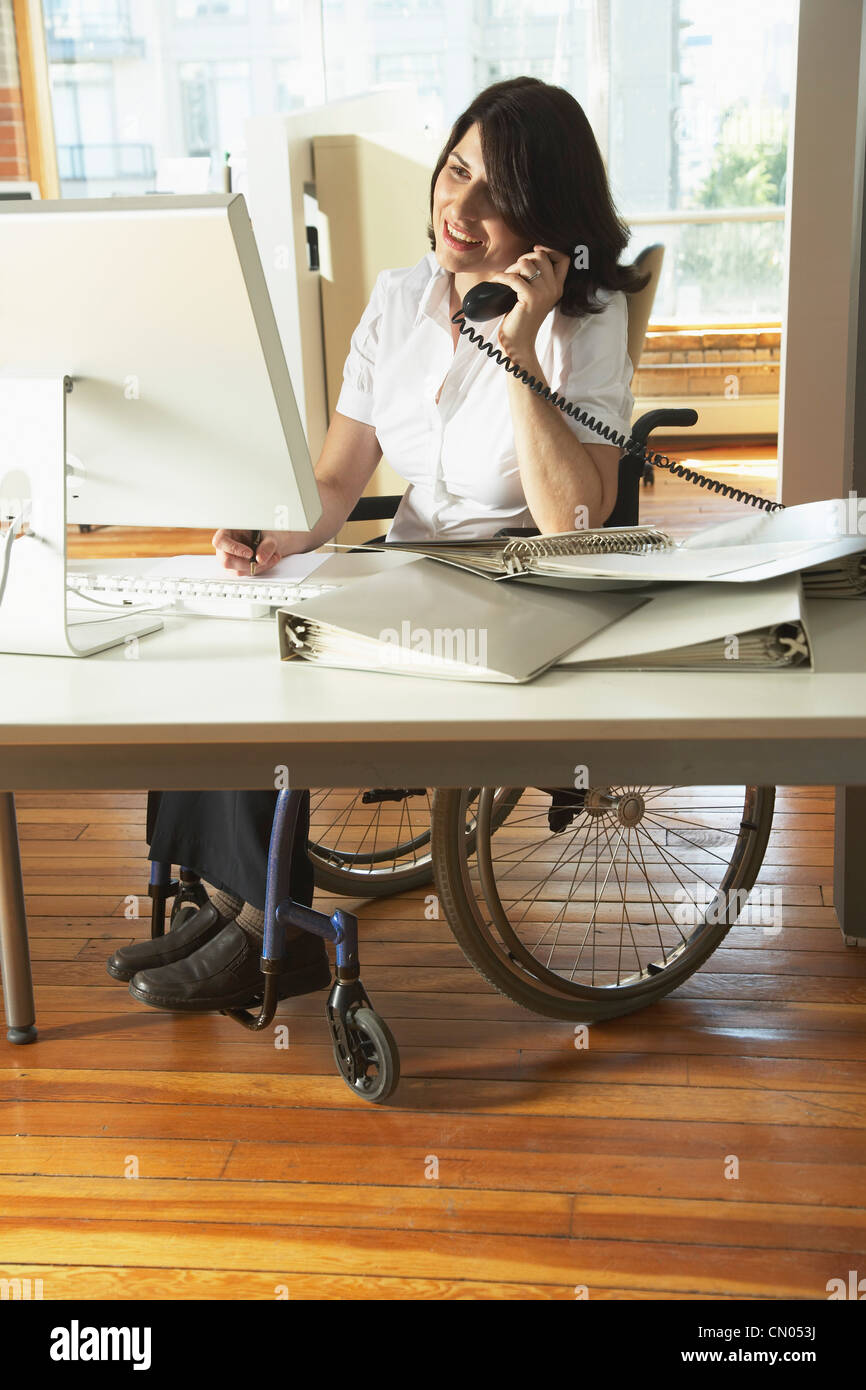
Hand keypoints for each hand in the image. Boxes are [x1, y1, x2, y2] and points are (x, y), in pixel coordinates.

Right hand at [211, 528, 284, 573]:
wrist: (269, 538)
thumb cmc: (264, 532)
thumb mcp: (269, 534)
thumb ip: (267, 545)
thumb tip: (260, 559)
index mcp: (227, 532)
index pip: (220, 541)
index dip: (234, 549)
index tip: (250, 553)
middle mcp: (225, 547)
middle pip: (226, 561)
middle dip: (247, 564)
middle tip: (261, 560)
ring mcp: (230, 560)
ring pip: (238, 571)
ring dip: (258, 567)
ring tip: (272, 557)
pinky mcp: (238, 568)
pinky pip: (247, 574)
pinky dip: (261, 569)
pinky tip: (269, 560)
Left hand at [490, 245, 568, 361]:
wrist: (518, 343)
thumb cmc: (522, 319)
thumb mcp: (535, 296)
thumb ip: (537, 280)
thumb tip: (526, 258)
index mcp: (557, 288)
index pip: (564, 259)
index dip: (550, 250)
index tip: (535, 251)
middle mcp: (554, 289)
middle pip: (542, 256)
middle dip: (524, 258)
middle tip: (514, 271)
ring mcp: (543, 293)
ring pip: (527, 264)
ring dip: (512, 267)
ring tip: (506, 278)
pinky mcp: (530, 298)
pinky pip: (514, 278)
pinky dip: (501, 277)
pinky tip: (495, 281)